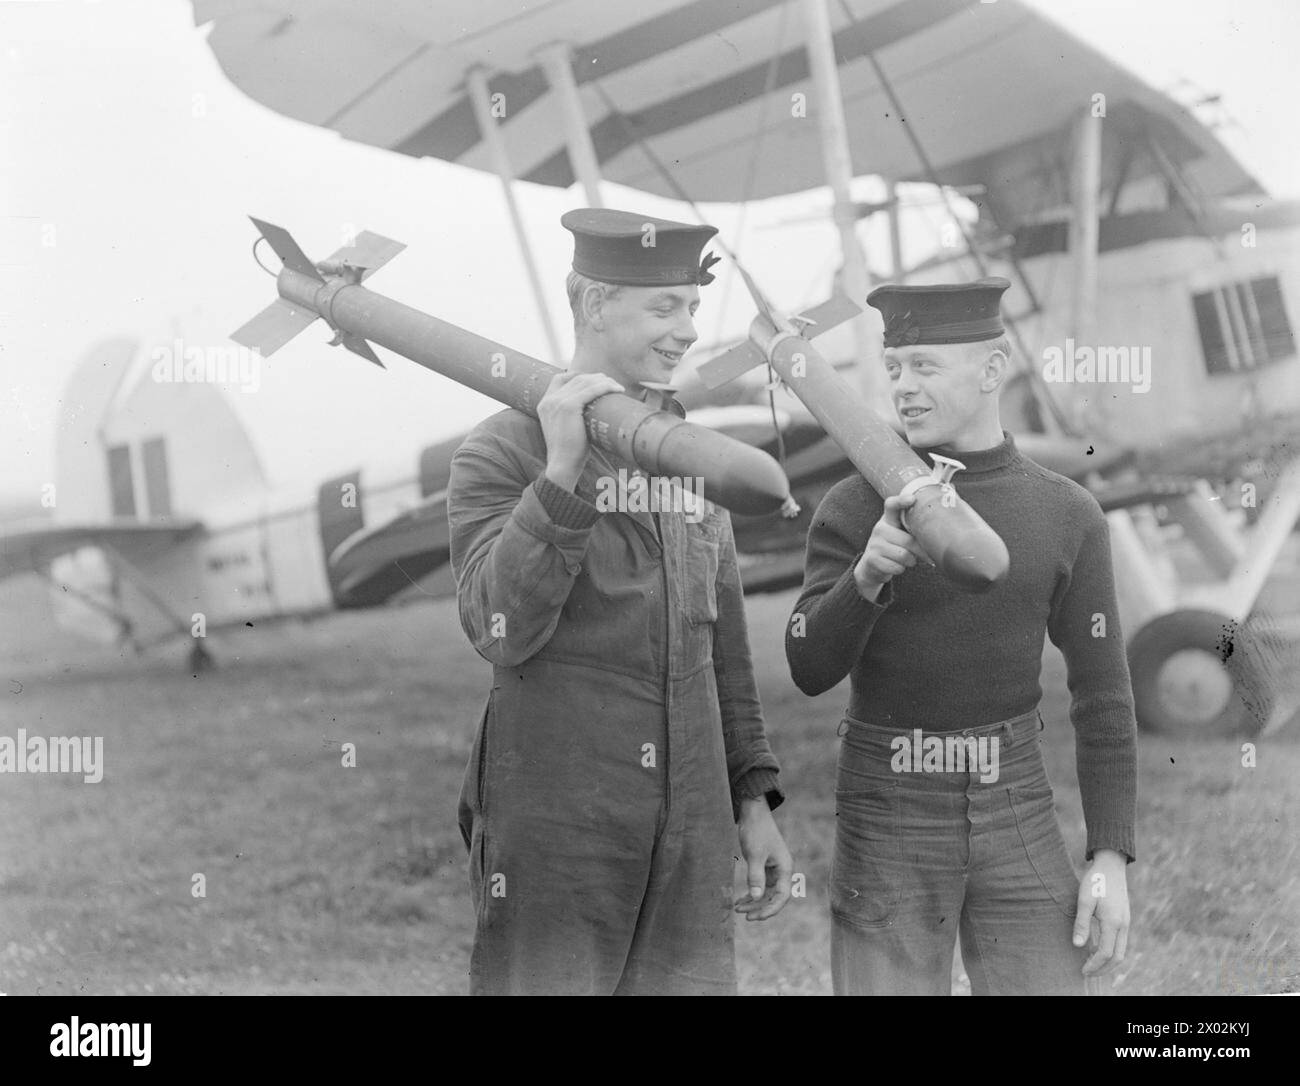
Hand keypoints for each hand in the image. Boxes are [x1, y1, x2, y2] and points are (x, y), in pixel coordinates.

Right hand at [537, 370, 624, 490]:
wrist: (562, 465)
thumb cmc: (569, 452)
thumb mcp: (565, 429)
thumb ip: (571, 417)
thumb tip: (592, 414)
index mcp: (545, 404)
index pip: (560, 378)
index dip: (578, 375)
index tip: (595, 381)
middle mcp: (549, 400)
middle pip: (576, 378)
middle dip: (596, 378)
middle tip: (611, 384)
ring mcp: (557, 402)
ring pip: (585, 382)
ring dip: (604, 381)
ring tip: (617, 387)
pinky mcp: (568, 406)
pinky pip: (591, 390)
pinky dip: (606, 387)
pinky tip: (616, 389)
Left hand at [734, 798, 792, 920]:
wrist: (753, 812)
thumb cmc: (756, 831)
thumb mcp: (754, 854)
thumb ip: (755, 876)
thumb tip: (756, 898)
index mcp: (785, 868)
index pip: (782, 896)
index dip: (770, 909)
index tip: (756, 917)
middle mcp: (782, 871)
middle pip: (774, 897)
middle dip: (759, 907)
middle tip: (743, 915)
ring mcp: (774, 869)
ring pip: (766, 893)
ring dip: (753, 901)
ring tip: (737, 908)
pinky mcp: (765, 866)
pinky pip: (760, 885)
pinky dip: (751, 893)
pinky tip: (740, 899)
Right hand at [853, 493, 931, 599]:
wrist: (872, 565)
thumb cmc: (896, 546)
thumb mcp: (902, 533)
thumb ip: (916, 527)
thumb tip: (945, 525)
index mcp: (889, 519)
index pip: (892, 505)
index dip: (901, 501)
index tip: (912, 499)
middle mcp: (879, 528)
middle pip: (908, 540)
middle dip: (920, 551)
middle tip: (926, 556)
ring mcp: (874, 544)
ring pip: (904, 555)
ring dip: (910, 561)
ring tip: (908, 559)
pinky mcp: (872, 559)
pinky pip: (896, 567)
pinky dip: (901, 569)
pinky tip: (897, 565)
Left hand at [1074, 849, 1130, 977]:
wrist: (1111, 865)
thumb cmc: (1095, 881)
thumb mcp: (1084, 900)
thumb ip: (1082, 923)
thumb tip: (1077, 945)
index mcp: (1113, 922)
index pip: (1106, 953)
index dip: (1095, 965)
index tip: (1083, 971)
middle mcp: (1123, 925)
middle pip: (1117, 957)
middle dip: (1103, 969)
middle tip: (1087, 973)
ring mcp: (1126, 922)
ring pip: (1121, 951)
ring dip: (1108, 962)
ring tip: (1091, 964)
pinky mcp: (1125, 918)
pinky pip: (1120, 942)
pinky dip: (1111, 951)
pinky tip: (1097, 949)